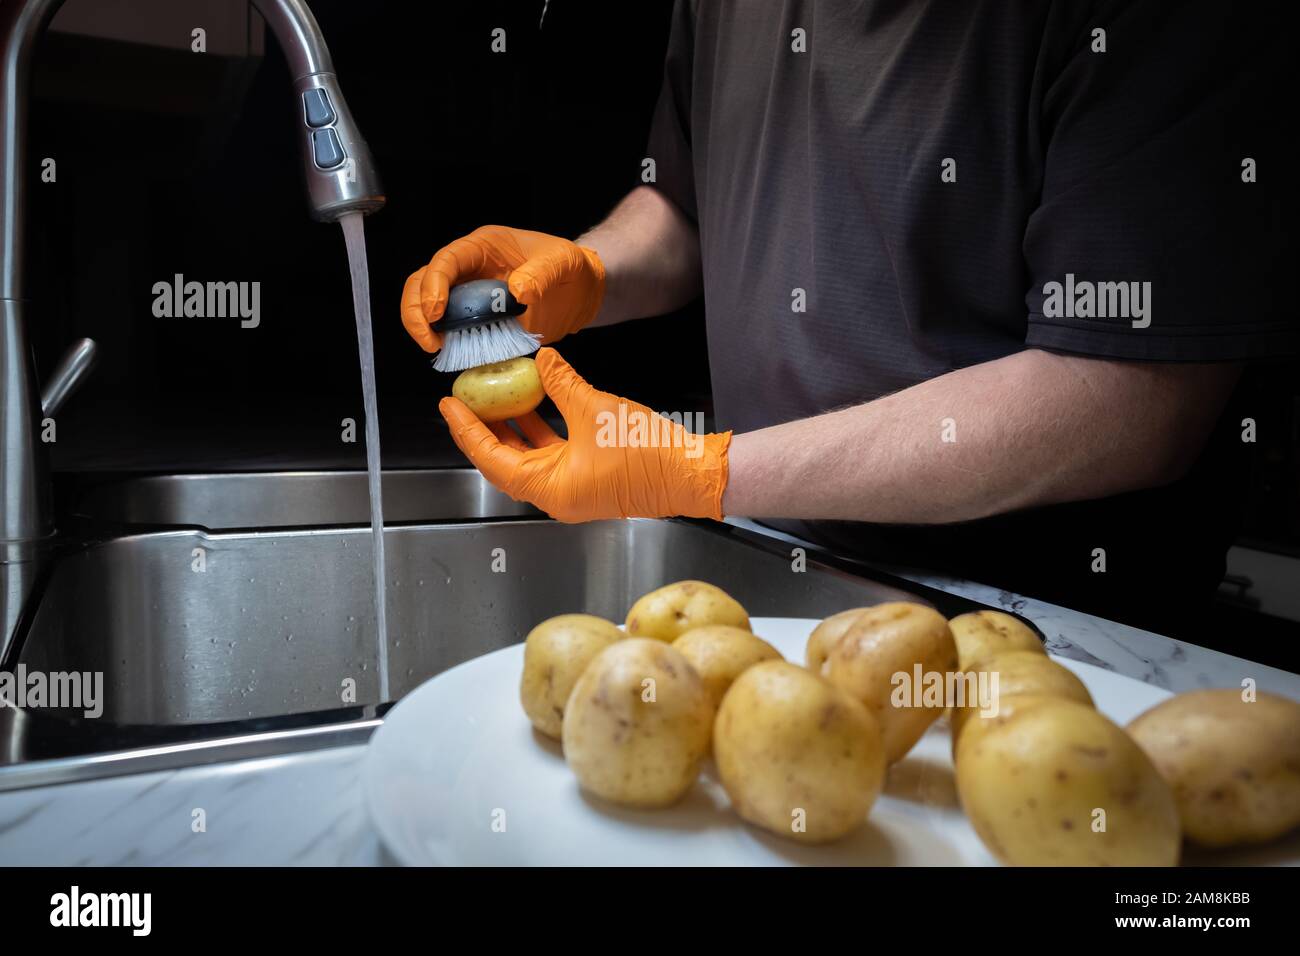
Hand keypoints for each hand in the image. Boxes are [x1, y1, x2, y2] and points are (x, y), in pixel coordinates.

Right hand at [401, 226, 605, 352]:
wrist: (581, 292)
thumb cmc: (571, 268)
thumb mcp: (563, 263)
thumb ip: (542, 272)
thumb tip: (518, 290)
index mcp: (483, 246)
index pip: (447, 260)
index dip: (434, 284)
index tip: (436, 312)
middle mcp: (469, 269)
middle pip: (421, 282)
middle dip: (416, 310)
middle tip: (430, 341)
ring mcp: (468, 295)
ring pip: (426, 306)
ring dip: (423, 328)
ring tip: (437, 349)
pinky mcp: (476, 320)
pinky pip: (450, 330)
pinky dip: (446, 344)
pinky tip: (453, 357)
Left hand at [438, 348, 729, 521]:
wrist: (691, 473)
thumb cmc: (647, 455)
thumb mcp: (596, 410)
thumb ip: (562, 383)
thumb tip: (541, 359)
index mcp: (549, 489)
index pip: (492, 459)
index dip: (467, 431)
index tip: (450, 405)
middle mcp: (555, 493)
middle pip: (505, 459)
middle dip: (486, 427)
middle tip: (468, 395)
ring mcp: (572, 486)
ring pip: (529, 454)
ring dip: (513, 425)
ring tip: (497, 393)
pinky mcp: (589, 475)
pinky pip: (552, 450)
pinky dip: (540, 427)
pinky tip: (536, 400)